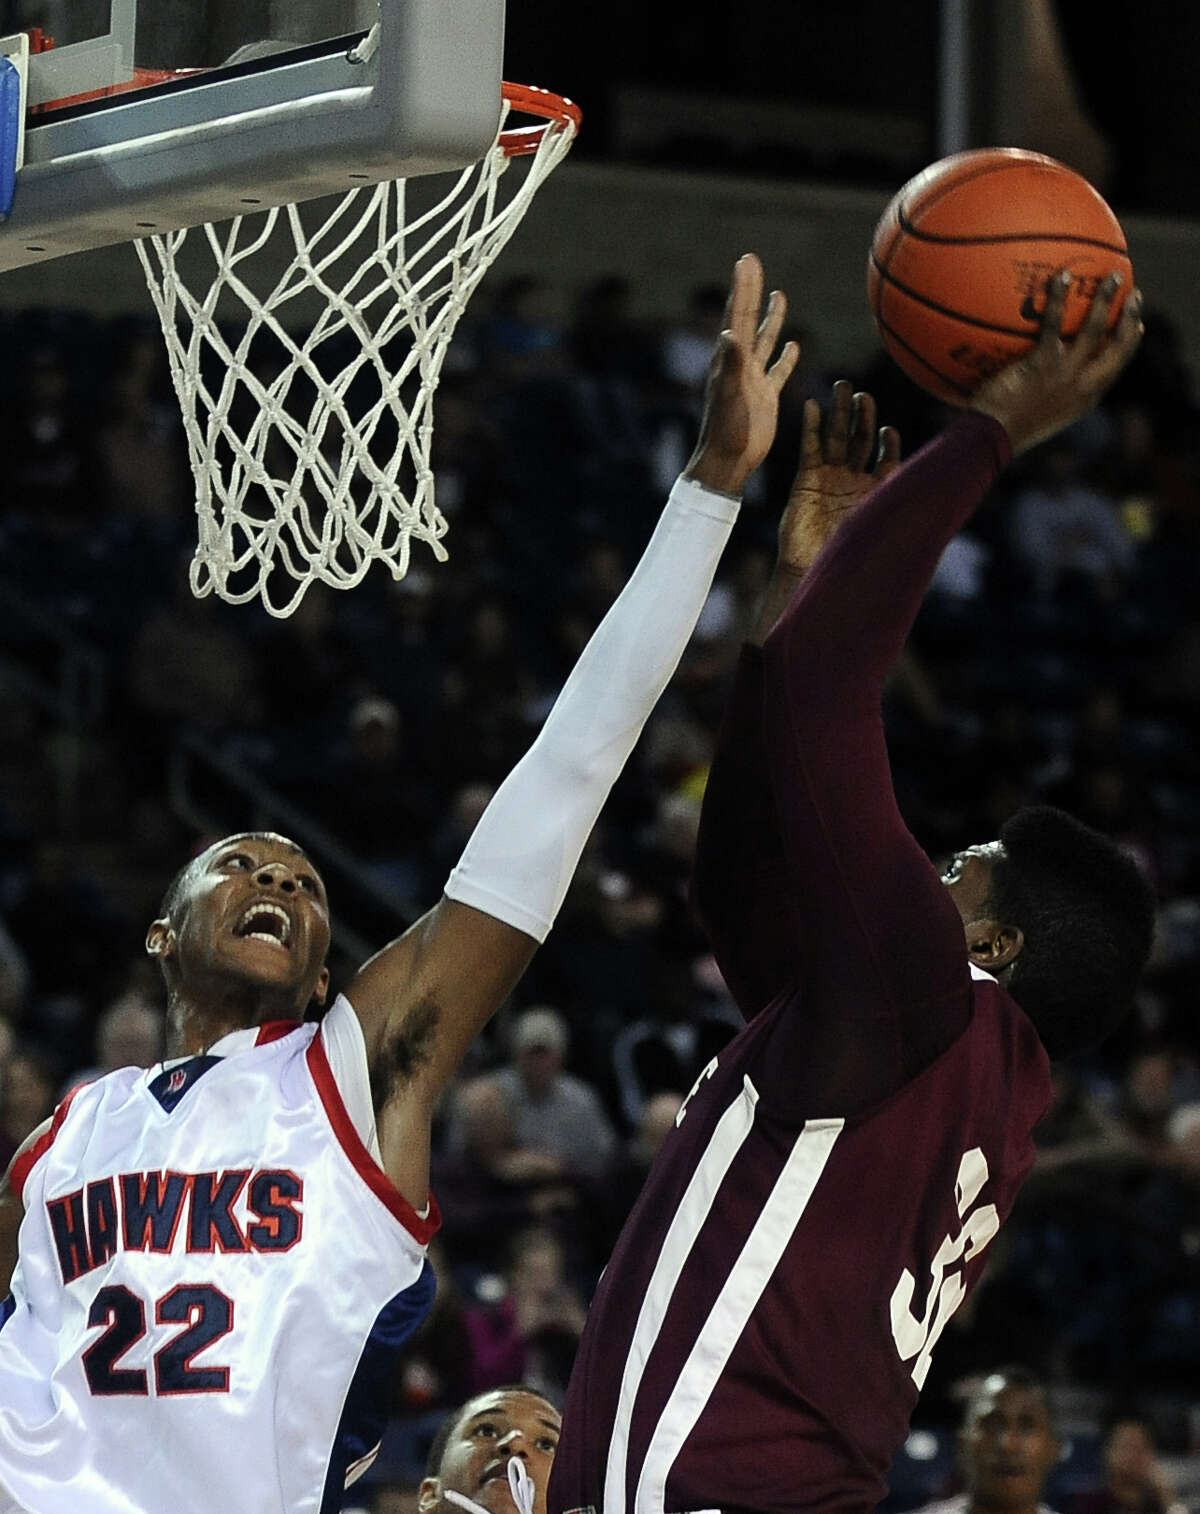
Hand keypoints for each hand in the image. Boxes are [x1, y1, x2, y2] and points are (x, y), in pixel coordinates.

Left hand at [683, 253, 800, 495]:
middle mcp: (739, 364)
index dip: (744, 288)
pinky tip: (794, 346)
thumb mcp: (729, 397)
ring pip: (764, 341)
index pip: (738, 316)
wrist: (728, 461)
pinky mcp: (765, 396)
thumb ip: (731, 366)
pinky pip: (777, 371)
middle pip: (748, 320)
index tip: (747, 260)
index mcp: (729, 360)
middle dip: (751, 291)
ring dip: (770, 318)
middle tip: (753, 262)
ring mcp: (753, 379)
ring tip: (777, 294)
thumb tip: (730, 334)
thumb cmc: (726, 431)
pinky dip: (785, 357)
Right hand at [778, 381, 901, 573]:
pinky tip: (813, 405)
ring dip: (839, 412)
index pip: (886, 459)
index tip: (888, 432)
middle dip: (863, 417)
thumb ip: (905, 498)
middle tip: (864, 396)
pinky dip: (810, 425)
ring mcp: (829, 477)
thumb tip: (946, 483)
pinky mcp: (806, 479)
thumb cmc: (852, 553)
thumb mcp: (886, 521)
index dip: (888, 443)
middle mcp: (853, 480)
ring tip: (842, 386)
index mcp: (875, 491)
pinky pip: (810, 447)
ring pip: (836, 437)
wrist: (814, 568)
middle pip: (860, 441)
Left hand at [970, 269, 1142, 453]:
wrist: (991, 439)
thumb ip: (1046, 396)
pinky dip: (1059, 297)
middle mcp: (1083, 386)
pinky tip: (1061, 276)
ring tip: (1114, 275)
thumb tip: (1034, 377)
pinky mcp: (1044, 363)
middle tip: (1134, 294)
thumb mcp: (1036, 417)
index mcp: (1085, 399)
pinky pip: (1054, 322)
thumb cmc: (1002, 431)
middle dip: (1131, 317)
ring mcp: (1065, 373)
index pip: (1116, 367)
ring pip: (1096, 328)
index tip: (1137, 325)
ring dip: (1107, 298)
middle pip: (1119, 346)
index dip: (1129, 343)